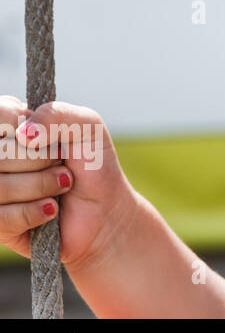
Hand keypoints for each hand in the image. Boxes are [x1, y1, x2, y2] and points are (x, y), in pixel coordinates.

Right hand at [0, 96, 137, 273]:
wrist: (104, 211)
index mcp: (10, 129)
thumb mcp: (87, 127)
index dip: (22, 126)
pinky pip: (0, 218)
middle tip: (62, 166)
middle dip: (41, 162)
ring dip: (41, 187)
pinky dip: (34, 213)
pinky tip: (50, 209)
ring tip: (61, 187)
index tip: (46, 138)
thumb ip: (58, 114)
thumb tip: (24, 133)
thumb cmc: (92, 165)